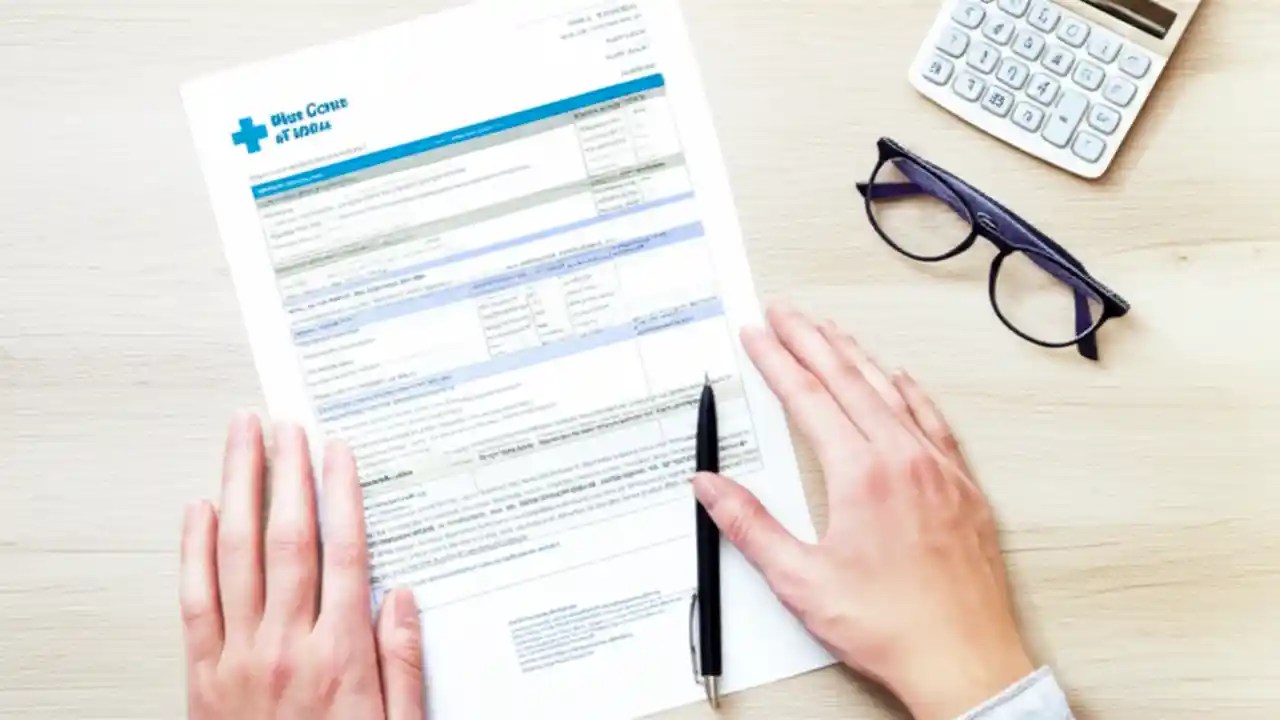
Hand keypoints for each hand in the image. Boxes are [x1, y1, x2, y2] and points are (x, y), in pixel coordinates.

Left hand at [179, 414, 424, 718]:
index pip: (343, 552)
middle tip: (286, 426)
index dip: (339, 494)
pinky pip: (194, 599)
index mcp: (340, 656)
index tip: (337, 453)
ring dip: (239, 488)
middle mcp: (287, 646)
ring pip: (236, 554)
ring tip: (242, 441)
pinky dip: (194, 549)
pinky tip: (199, 510)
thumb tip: (402, 596)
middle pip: (287, 539)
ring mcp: (239, 657)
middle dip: (286, 473)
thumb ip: (403, 661)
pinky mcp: (203, 674)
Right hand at [694, 305, 1031, 719]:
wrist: (964, 660)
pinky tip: (899, 378)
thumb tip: (710, 486)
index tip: (757, 334)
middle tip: (785, 312)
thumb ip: (750, 526)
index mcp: (861, 474)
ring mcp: (938, 467)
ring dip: (854, 355)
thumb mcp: (801, 581)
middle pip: (848, 379)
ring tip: (829, 330)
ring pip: (890, 390)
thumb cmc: (892, 627)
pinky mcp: (962, 484)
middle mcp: (903, 458)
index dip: (777, 360)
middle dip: (810, 339)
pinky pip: (932, 418)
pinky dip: (908, 390)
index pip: (808, 398)